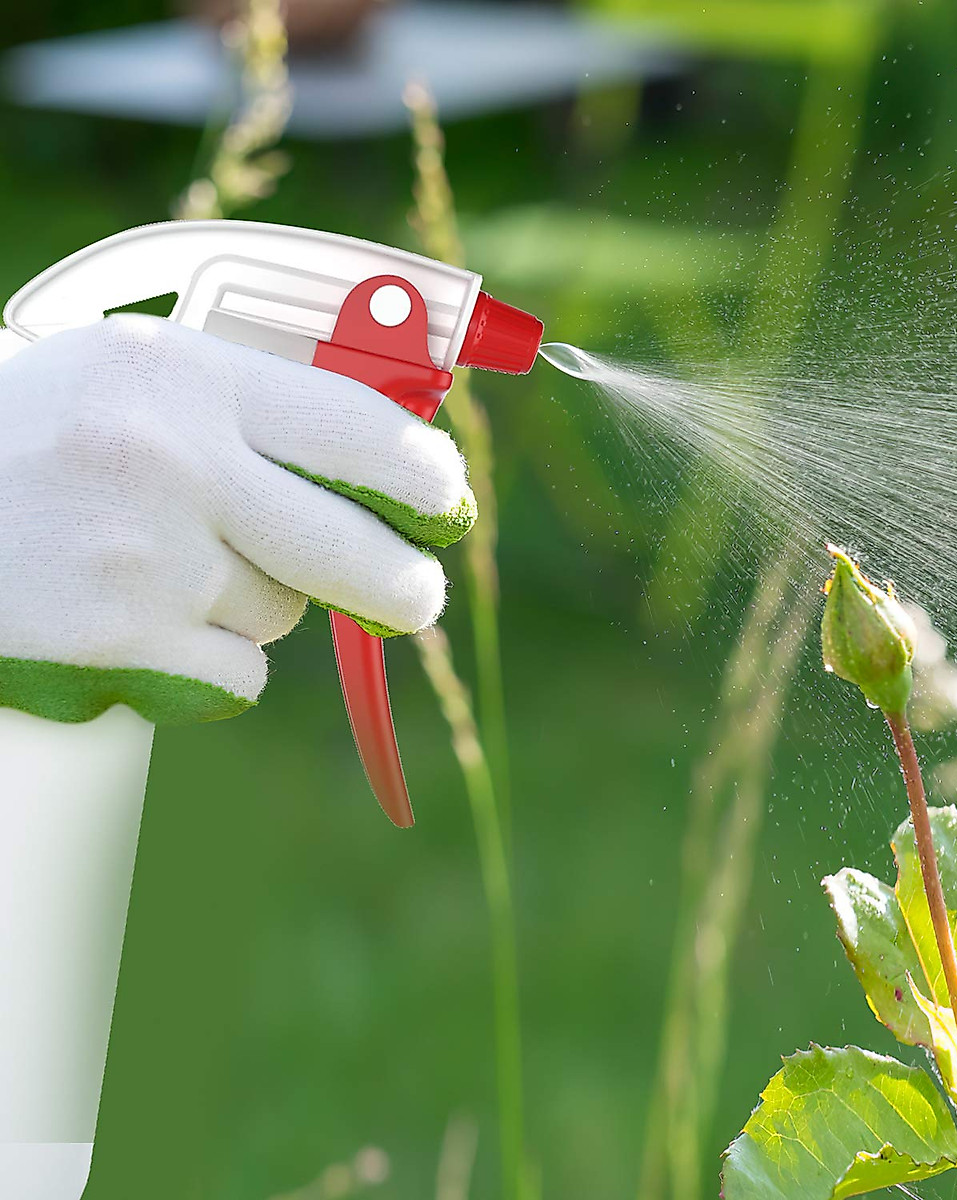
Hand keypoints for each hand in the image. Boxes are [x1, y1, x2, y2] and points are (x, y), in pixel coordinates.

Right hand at [0, 315, 474, 724]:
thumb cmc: (36, 437)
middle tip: (417, 597)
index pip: (360, 430)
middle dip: (404, 585)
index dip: (425, 477)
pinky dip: (212, 662)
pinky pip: (235, 673)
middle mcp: (175, 462)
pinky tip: (146, 621)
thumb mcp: (135, 377)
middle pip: (353, 548)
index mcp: (188, 377)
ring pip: (283, 613)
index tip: (447, 502)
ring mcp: (146, 559)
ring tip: (169, 568)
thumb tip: (382, 460)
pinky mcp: (117, 644)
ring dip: (257, 604)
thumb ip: (252, 407)